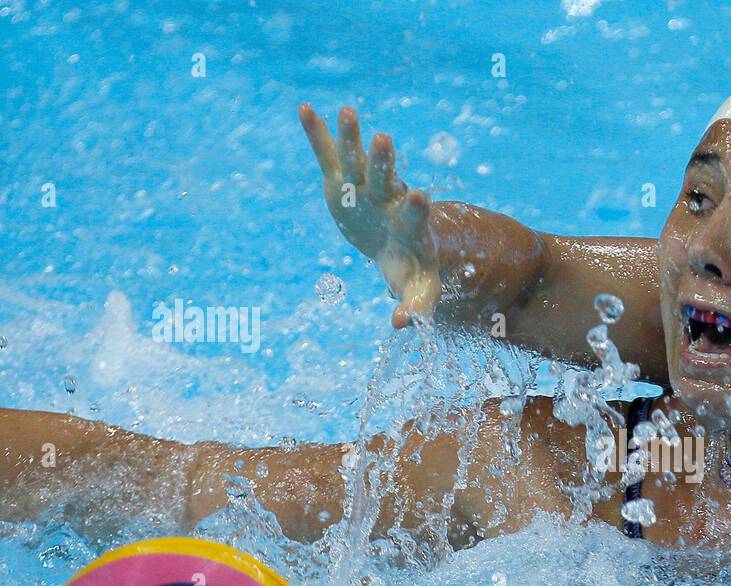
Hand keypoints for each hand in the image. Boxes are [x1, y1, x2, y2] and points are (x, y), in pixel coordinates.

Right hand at [299, 103, 441, 327]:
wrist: (399, 247)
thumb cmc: (412, 271)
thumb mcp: (419, 292)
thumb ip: (416, 308)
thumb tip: (400, 325)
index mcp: (411, 228)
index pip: (416, 216)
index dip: (416, 207)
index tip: (419, 195)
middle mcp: (390, 202)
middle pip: (387, 180)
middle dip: (384, 163)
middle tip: (384, 139)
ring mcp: (366, 189)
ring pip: (360, 161)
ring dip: (353, 137)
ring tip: (347, 111)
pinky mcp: (343, 182)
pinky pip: (329, 155)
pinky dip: (318, 134)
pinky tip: (304, 109)